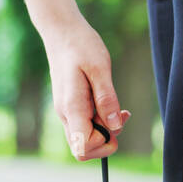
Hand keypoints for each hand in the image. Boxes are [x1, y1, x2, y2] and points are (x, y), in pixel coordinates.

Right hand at [44, 17, 129, 160]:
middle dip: (105, 141)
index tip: (116, 123)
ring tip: (118, 108)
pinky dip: (99, 122)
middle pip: (83, 149)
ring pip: (85, 138)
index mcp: (71, 107)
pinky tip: (110, 105)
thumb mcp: (100, 68)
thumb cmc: (81, 46)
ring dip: (104, 130)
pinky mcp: (71, 106)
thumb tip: (116, 126)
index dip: (103, 144)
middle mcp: (66, 114)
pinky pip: (84, 125)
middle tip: (120, 116)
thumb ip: (107, 98)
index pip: (83, 147)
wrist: (62, 32)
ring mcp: (66, 111)